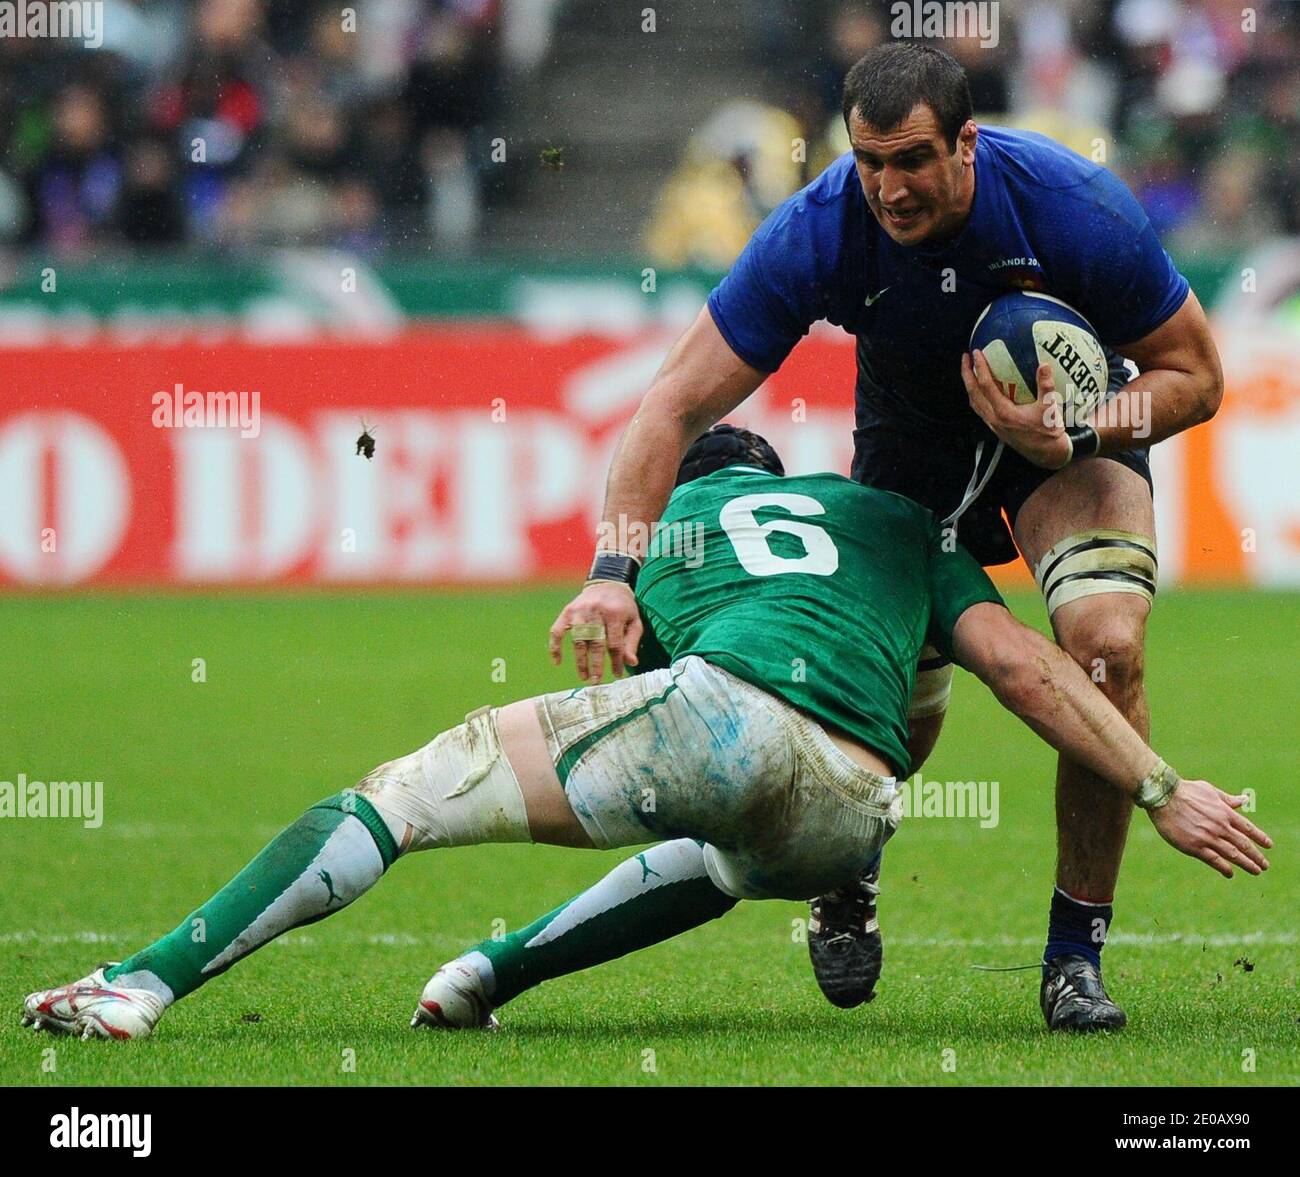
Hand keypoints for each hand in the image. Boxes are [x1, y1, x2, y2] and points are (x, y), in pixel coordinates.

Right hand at [548, 580, 642, 683]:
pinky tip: (557, 662)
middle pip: (595, 643)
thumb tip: (631, 663)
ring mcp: (579, 611)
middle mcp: (595, 611)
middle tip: (596, 682)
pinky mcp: (567, 612)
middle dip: (596, 665)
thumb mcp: (634, 621)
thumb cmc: (623, 606)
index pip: (614, 643)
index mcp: (615, 613)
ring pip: (578, 640)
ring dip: (580, 661)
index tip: (617, 675)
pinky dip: (555, 647)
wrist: (607, 583)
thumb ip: (632, 641)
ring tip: (584, 677)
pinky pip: (557, 631)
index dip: (615, 661)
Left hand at [962, 352, 1071, 469]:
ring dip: (969, 385)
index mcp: (1004, 413)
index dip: (980, 368)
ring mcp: (992, 424)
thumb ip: (1046, 386)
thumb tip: (1043, 365)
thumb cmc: (1049, 431)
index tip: (976, 353)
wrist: (1046, 454)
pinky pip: (979, 409)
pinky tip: (980, 389)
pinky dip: (976, 396)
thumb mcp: (1050, 407)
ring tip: (968, 371)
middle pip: (973, 393)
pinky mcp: (995, 428)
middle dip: (966, 374)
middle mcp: (994, 418)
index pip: (986, 386)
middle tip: (964, 357)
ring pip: (974, 402)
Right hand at [1147, 779, 1272, 877]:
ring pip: (1232, 854)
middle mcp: (1220, 826)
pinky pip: (1214, 860)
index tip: (1269, 846)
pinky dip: (1224, 868)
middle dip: (1256, 856)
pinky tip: (1230, 873)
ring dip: (1246, 864)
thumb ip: (1228, 799)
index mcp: (1225, 812)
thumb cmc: (1185, 790)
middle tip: (1265, 865)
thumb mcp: (1210, 791)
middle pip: (1244, 844)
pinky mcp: (1194, 846)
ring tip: (1256, 871)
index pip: (1248, 829)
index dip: (1260, 838)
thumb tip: (1245, 799)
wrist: (1163, 796)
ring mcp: (1208, 837)